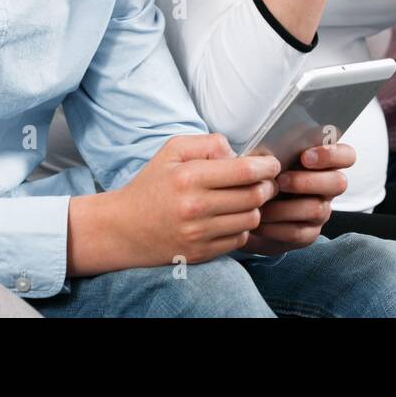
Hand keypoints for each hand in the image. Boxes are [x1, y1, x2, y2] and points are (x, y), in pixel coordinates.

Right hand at [68, 133, 278, 273]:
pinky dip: (243, 227)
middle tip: (265, 181)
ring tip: (248, 199)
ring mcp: (198, 234)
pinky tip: (232, 217)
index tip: (272, 164)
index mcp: (189, 177)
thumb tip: (238, 154)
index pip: (244, 172)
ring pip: (251, 219)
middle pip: (254, 197)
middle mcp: (195, 207)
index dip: (266, 166)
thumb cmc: (152, 184)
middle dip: (267, 186)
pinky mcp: (201, 254)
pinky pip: (240, 240)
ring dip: (256, 207)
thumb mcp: (173, 150)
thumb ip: (208, 143)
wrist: (124, 228)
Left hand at [241, 142, 355, 255]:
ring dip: (287, 206)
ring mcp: (321, 211)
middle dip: (309, 181)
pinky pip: (298, 232)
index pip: (346, 155)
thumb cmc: (262, 176)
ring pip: (317, 209)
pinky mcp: (308, 234)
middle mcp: (328, 188)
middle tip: (281, 181)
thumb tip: (269, 149)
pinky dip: (275, 227)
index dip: (332, 155)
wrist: (248, 210)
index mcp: (324, 163)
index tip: (305, 156)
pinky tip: (259, 221)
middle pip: (338, 183)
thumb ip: (276, 149)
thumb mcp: (267, 158)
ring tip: (264, 202)